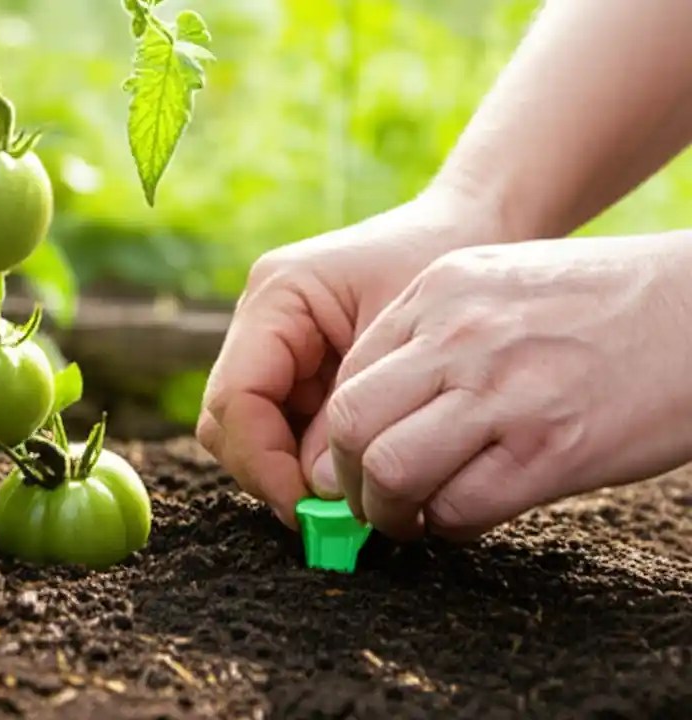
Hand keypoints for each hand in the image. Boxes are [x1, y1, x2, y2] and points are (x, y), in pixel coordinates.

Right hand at [197, 188, 513, 527]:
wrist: (469, 227)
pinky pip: (281, 429)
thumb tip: (317, 492)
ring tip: (342, 501)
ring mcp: (274, 347)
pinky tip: (349, 476)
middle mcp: (260, 321)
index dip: (261, 460)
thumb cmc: (443, 263)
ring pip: (247, 433)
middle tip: (322, 520)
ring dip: (287, 471)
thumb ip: (350, 413)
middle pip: (228, 421)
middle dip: (268, 472)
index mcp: (276, 296)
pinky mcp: (296, 369)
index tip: (305, 508)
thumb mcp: (402, 341)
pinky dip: (306, 461)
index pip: (235, 396)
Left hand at [328, 232, 691, 540]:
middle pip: (349, 423)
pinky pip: (459, 508)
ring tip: (411, 517)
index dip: (339, 434)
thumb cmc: (605, 305)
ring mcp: (504, 392)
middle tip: (369, 499)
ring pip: (389, 469)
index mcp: (440, 291)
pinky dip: (449, 526)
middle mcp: (459, 336)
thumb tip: (376, 410)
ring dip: (388, 511)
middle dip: (346, 477)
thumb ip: (431, 333)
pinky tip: (468, 515)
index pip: (346, 376)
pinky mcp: (550, 450)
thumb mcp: (500, 285)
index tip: (353, 463)